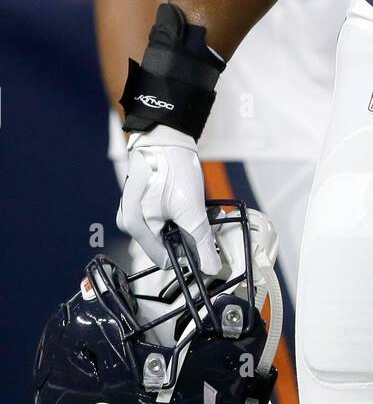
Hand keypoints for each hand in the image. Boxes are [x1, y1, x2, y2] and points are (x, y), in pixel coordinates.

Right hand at [117, 126, 220, 274]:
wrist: (167, 137)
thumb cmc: (172, 167)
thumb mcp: (191, 210)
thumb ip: (200, 242)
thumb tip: (210, 266)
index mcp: (135, 227)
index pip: (164, 259)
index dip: (186, 256)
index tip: (204, 248)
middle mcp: (130, 222)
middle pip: (165, 245)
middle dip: (186, 237)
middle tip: (201, 220)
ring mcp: (136, 211)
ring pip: (167, 231)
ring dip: (184, 225)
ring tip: (196, 208)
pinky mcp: (144, 201)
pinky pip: (164, 218)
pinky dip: (179, 215)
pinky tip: (188, 202)